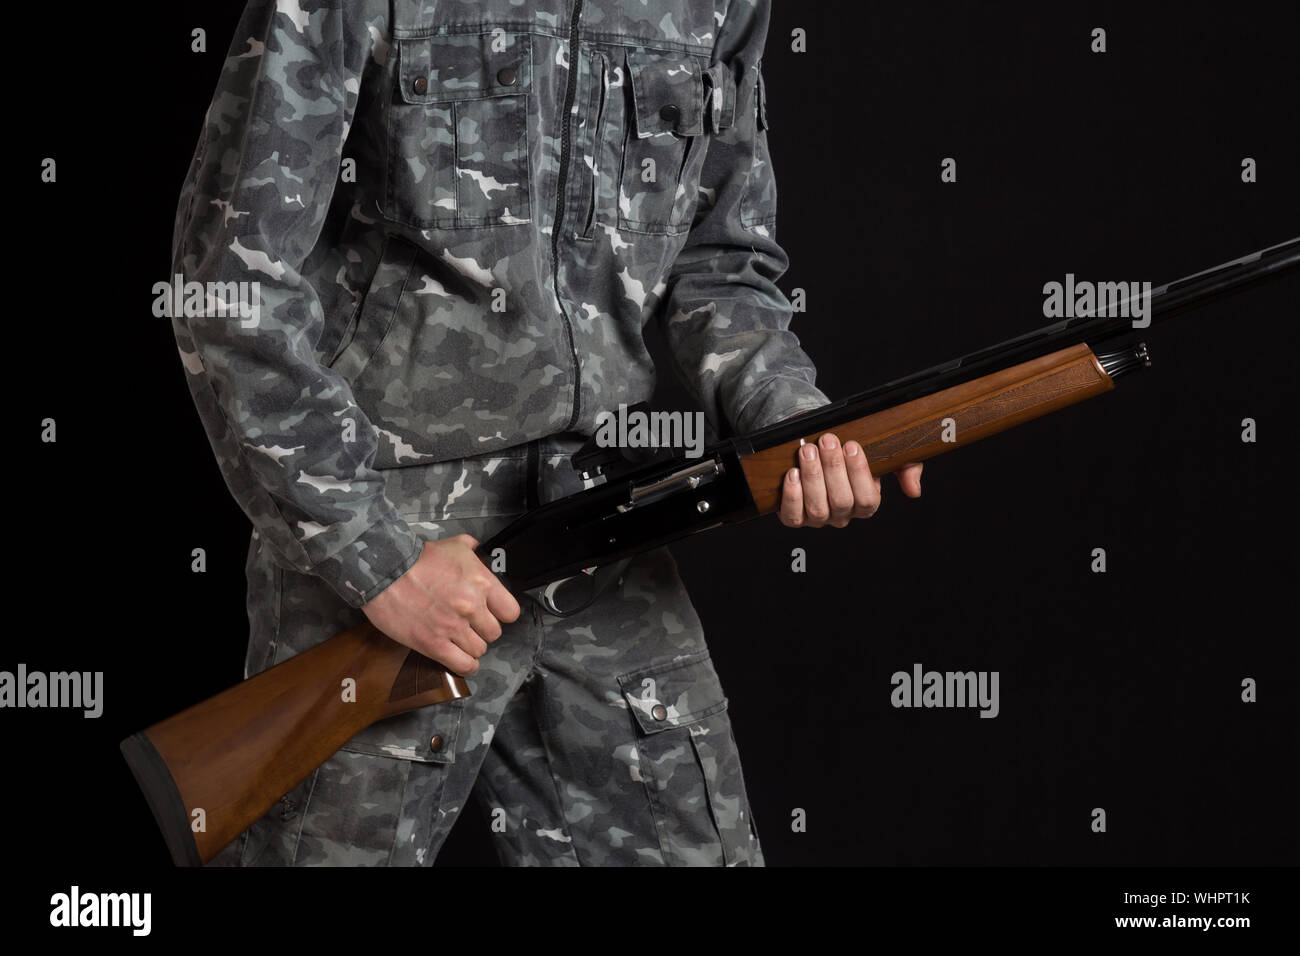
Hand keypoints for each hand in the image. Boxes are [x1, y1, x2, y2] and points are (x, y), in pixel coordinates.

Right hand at [362, 535, 520, 675]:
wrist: (385, 571)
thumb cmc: (417, 558)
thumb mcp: (453, 545)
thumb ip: (472, 550)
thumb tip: (478, 550)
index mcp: (481, 583)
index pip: (510, 612)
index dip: (501, 614)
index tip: (491, 614)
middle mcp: (472, 606)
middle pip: (494, 633)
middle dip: (482, 630)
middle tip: (469, 625)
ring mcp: (453, 627)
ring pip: (479, 650)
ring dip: (471, 646)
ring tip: (459, 639)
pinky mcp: (434, 644)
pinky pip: (463, 665)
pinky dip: (465, 665)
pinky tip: (460, 658)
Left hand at [777, 432, 922, 527]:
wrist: (816, 443)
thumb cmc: (850, 451)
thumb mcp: (884, 455)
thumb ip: (906, 468)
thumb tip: (914, 490)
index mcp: (865, 504)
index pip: (867, 498)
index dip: (859, 472)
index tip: (851, 445)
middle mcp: (842, 515)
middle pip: (841, 502)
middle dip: (833, 468)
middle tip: (826, 440)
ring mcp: (818, 519)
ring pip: (817, 509)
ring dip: (812, 477)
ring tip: (808, 451)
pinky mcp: (795, 517)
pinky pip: (793, 516)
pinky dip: (793, 496)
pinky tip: (793, 474)